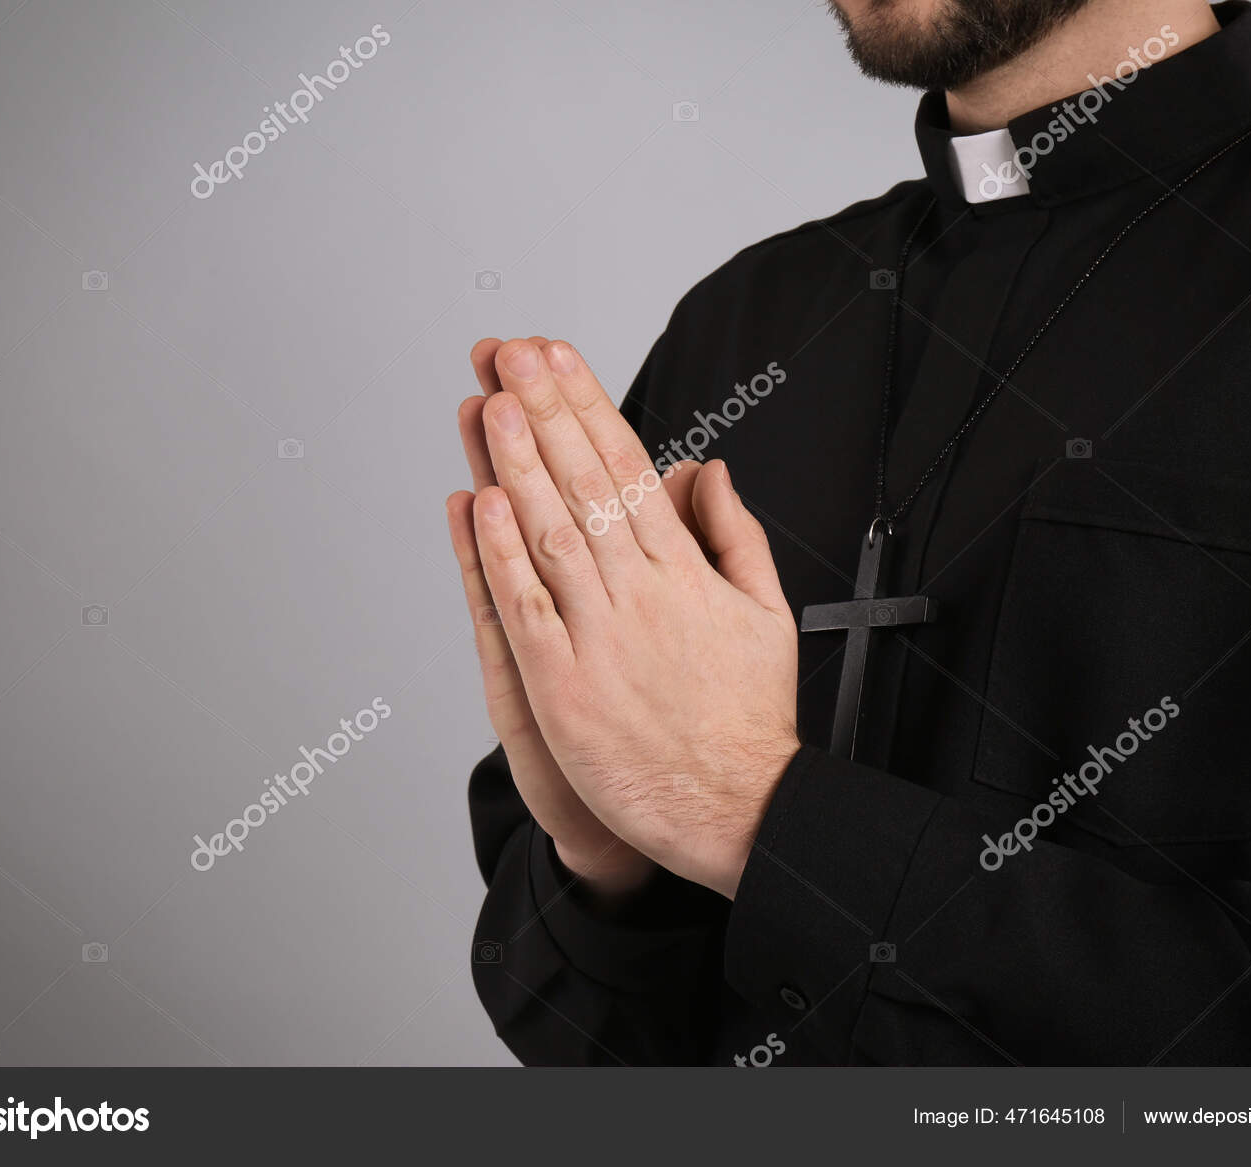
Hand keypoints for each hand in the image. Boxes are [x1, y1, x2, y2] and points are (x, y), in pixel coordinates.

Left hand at [447, 338, 710, 901]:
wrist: (740, 809)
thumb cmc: (748, 717)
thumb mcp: (767, 611)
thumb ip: (734, 534)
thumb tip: (705, 470)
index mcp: (687, 570)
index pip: (630, 468)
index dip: (589, 406)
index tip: (559, 358)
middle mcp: (643, 592)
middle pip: (585, 485)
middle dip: (545, 412)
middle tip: (511, 353)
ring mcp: (601, 637)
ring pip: (551, 533)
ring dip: (518, 465)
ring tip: (491, 403)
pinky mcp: (565, 687)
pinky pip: (528, 610)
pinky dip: (502, 556)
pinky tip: (483, 505)